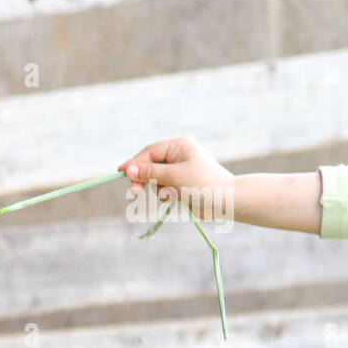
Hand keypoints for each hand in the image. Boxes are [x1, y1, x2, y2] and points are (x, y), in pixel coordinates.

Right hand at [118, 136, 233, 197]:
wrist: (226, 201)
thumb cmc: (202, 184)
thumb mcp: (173, 176)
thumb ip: (150, 172)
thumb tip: (128, 169)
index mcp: (179, 146)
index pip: (149, 152)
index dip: (134, 163)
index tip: (121, 172)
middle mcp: (178, 155)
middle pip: (150, 165)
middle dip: (145, 179)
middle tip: (135, 192)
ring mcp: (179, 169)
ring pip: (155, 178)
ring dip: (159, 189)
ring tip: (172, 195)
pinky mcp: (181, 182)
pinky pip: (163, 187)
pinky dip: (166, 194)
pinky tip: (176, 198)